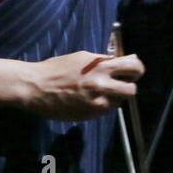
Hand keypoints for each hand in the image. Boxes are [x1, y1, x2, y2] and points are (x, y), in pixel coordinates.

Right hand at [21, 51, 144, 120]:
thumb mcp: (83, 57)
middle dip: (128, 85)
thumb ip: (103, 60)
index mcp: (102, 67)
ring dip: (115, 97)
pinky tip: (90, 98)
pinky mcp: (90, 114)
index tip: (132, 70)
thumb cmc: (57, 68)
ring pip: (119, 102)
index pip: (135, 67)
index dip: (136, 68)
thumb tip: (121, 60)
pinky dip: (103, 104)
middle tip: (120, 83)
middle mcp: (103, 85)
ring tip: (101, 91)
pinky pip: (106, 110)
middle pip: (132, 89)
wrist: (36, 87)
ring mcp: (97, 103)